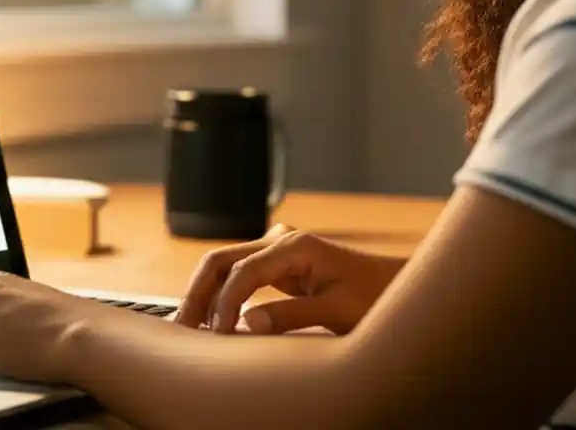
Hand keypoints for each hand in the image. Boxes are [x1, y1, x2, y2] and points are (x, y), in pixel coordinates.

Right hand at [175, 224, 401, 334]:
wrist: (393, 287)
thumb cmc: (373, 297)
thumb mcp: (336, 310)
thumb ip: (290, 316)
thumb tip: (245, 324)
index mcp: (295, 246)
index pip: (243, 272)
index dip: (226, 303)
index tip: (218, 334)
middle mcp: (280, 240)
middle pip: (221, 261)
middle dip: (198, 293)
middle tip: (182, 326)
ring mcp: (276, 250)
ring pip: (224, 266)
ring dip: (204, 294)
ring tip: (188, 326)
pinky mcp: (276, 264)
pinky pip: (237, 276)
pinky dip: (220, 295)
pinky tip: (210, 318)